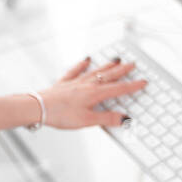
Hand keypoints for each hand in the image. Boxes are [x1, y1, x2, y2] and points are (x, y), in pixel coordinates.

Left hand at [31, 57, 146, 129]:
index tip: (143, 82)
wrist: (38, 108)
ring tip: (116, 60)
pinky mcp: (63, 83)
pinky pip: (75, 71)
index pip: (119, 89)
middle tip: (133, 65)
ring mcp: (75, 82)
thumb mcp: (87, 121)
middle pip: (109, 76)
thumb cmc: (59, 114)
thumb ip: (107, 119)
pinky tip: (86, 60)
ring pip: (95, 71)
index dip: (132, 86)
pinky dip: (82, 65)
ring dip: (107, 66)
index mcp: (94, 94)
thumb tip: (124, 119)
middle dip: (122, 71)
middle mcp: (86, 85)